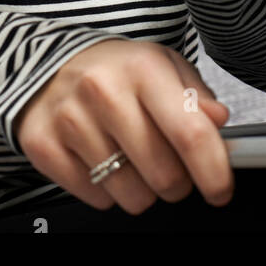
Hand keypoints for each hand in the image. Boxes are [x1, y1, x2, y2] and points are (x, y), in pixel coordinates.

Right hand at [13, 38, 233, 212]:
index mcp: (143, 69)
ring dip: (142, 188)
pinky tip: (101, 159)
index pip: (190, 133)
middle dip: (177, 181)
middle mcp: (104, 92)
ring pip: (132, 195)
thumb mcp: (163, 66)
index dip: (214, 171)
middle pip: (164, 174)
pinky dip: (107, 190)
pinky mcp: (44, 146)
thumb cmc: (117, 71)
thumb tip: (218, 121)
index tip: (221, 189)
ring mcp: (71, 120)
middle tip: (168, 163)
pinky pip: (97, 199)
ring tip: (131, 157)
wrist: (51, 66)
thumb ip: (196, 94)